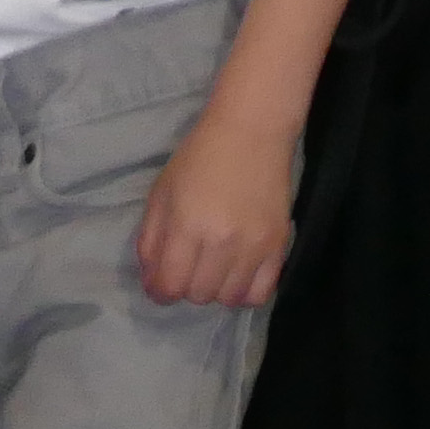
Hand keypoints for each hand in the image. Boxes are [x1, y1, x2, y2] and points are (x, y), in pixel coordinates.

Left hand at [137, 102, 295, 307]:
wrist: (253, 130)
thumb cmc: (200, 156)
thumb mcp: (162, 192)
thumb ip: (150, 240)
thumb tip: (153, 280)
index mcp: (187, 225)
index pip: (169, 286)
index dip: (159, 291)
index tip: (162, 282)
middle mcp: (222, 241)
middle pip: (198, 295)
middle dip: (186, 287)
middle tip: (190, 265)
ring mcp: (254, 245)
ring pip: (229, 299)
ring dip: (216, 289)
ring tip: (215, 268)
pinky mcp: (279, 244)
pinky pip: (261, 293)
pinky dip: (246, 292)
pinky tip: (239, 273)